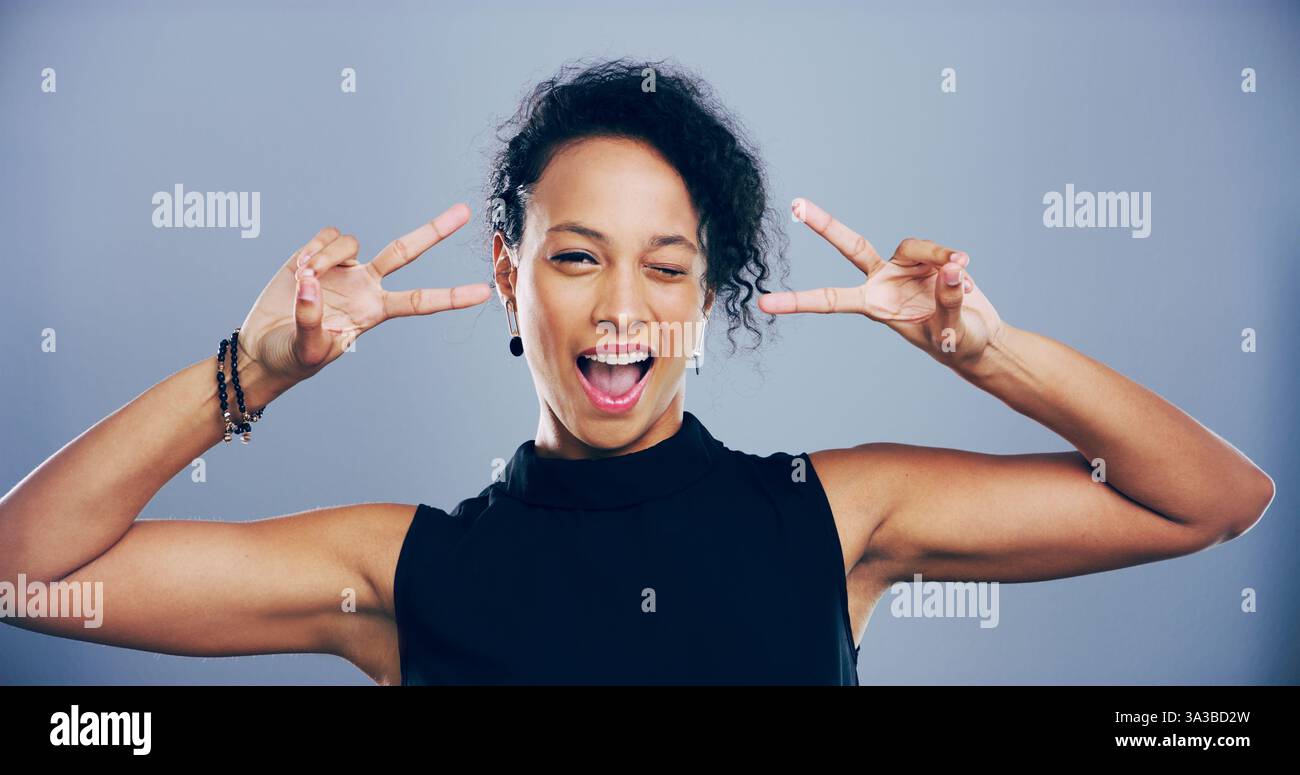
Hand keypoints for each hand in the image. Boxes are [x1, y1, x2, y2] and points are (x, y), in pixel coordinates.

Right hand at [236, 204, 490, 387]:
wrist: (263, 349)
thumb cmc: (293, 358)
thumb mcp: (308, 349)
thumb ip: (311, 318)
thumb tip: (311, 281)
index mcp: (374, 311)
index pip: (419, 302)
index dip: (451, 297)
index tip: (483, 292)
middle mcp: (365, 285)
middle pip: (405, 252)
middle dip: (434, 231)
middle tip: (465, 213)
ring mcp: (342, 268)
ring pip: (350, 241)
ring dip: (326, 256)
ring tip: (304, 279)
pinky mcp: (316, 256)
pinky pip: (326, 238)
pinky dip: (313, 250)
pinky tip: (299, 270)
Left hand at [757, 198, 1004, 374]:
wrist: (978, 338)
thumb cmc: (956, 343)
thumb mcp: (952, 331)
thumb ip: (950, 300)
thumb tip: (953, 268)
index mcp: (875, 305)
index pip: (830, 301)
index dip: (797, 301)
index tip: (763, 303)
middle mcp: (884, 281)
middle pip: (851, 246)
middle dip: (825, 225)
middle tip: (796, 204)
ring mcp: (905, 266)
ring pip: (916, 246)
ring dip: (939, 256)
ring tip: (961, 273)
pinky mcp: (931, 258)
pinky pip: (941, 251)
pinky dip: (956, 262)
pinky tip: (968, 282)